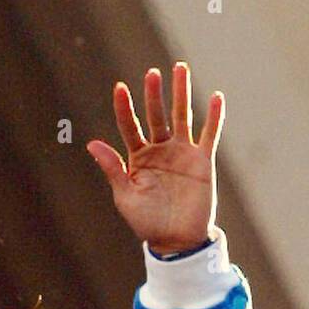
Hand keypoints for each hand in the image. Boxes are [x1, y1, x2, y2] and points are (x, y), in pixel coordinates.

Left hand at [85, 62, 223, 253]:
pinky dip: (215, 117)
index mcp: (138, 157)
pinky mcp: (202, 161)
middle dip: (154, 94)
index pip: (129, 126)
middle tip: (152, 72)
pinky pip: (210, 135)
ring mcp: (182, 153)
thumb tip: (91, 143)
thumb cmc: (147, 221)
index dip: (124, 107)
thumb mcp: (125, 195)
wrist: (176, 240)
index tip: (120, 87)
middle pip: (156, 115)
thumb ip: (112, 168)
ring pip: (182, 116)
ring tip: (180, 68)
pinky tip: (217, 97)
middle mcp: (160, 150)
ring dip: (181, 93)